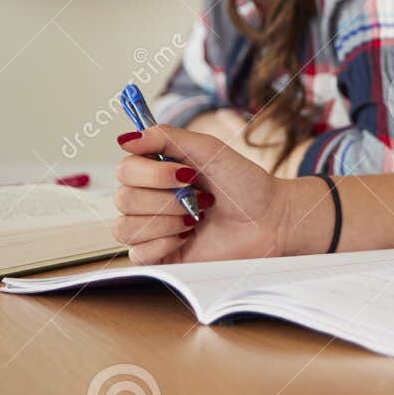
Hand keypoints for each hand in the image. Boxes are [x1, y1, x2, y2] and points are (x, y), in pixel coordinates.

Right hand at [112, 125, 301, 263]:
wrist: (270, 219)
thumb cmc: (244, 184)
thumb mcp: (209, 149)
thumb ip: (167, 137)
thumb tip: (126, 139)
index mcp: (157, 171)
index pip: (125, 170)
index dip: (152, 173)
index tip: (187, 174)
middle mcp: (149, 198)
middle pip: (124, 198)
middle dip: (167, 199)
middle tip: (200, 198)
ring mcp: (153, 229)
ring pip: (125, 227)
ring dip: (166, 221)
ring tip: (196, 218)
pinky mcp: (159, 256)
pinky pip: (137, 254)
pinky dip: (164, 244)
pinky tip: (187, 237)